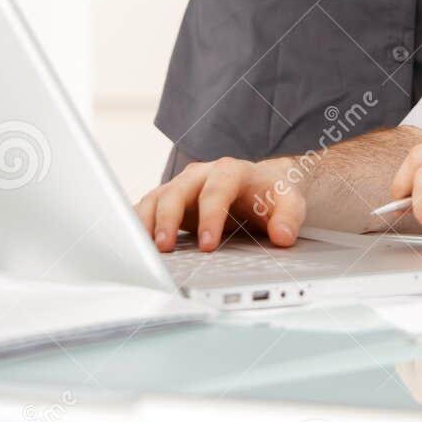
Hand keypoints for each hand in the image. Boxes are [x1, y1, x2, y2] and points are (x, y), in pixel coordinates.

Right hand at [135, 156, 304, 251]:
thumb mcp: (289, 202)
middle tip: (166, 247)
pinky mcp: (169, 200)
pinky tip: (132, 244)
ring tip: (144, 250)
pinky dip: (137, 224)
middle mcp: (201, 175)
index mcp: (230, 171)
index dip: (210, 216)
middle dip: (169, 218)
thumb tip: (283, 235)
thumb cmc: (269, 194)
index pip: (216, 190)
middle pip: (178, 190)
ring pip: (157, 198)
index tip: (208, 245)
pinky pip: (147, 208)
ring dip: (147, 223)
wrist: (259, 184)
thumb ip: (289, 217)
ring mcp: (182, 186)